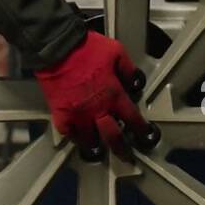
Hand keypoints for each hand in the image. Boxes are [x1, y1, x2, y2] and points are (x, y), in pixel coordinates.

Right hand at [34, 30, 147, 158]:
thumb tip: (136, 82)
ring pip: (89, 139)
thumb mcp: (117, 52)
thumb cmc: (88, 48)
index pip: (132, 118)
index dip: (141, 130)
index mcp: (113, 94)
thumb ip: (128, 70)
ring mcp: (78, 114)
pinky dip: (74, 137)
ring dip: (96, 145)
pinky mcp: (61, 113)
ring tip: (100, 149)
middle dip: (122, 150)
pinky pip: (68, 133)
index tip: (146, 137)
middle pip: (113, 137)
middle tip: (126, 157)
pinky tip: (78, 137)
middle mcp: (98, 109)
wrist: (58, 47)